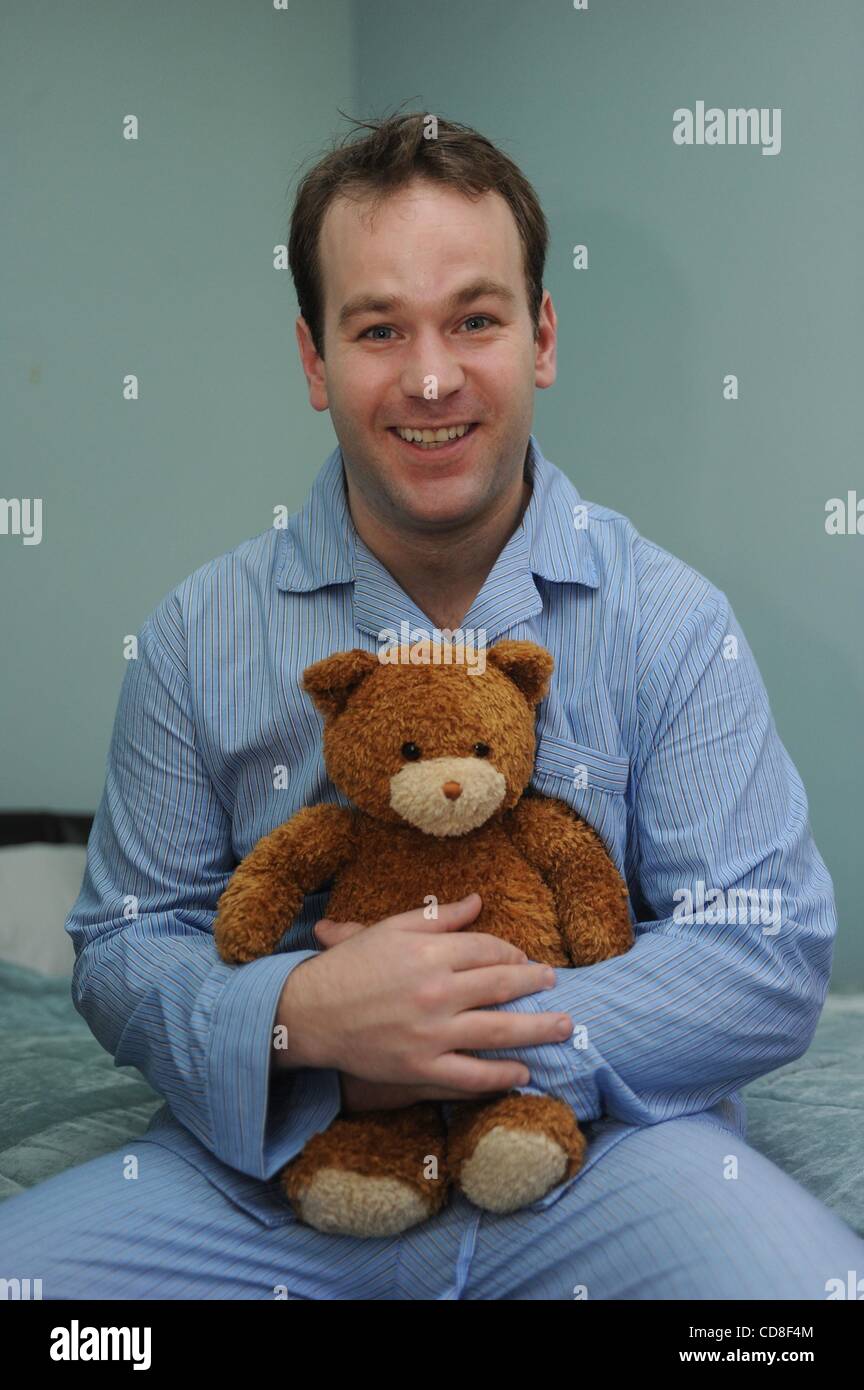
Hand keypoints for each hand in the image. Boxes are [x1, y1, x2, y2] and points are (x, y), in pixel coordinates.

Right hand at [273, 894, 570, 1100]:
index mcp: (429, 952)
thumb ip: (439, 916)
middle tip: (554, 984)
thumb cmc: (348, 966)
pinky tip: (522, 1072)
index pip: (487, 949)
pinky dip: (500, 1075)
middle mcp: (436, 990)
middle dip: (534, 983)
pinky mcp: (421, 1067)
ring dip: (537, 1029)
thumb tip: (478, 901)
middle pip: (501, 985)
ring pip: (498, 1031)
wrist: (308, 1013)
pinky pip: (471, 1075)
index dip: (511, 953)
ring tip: (563, 1026)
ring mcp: (431, 1032)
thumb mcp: (391, 929)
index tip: (524, 958)